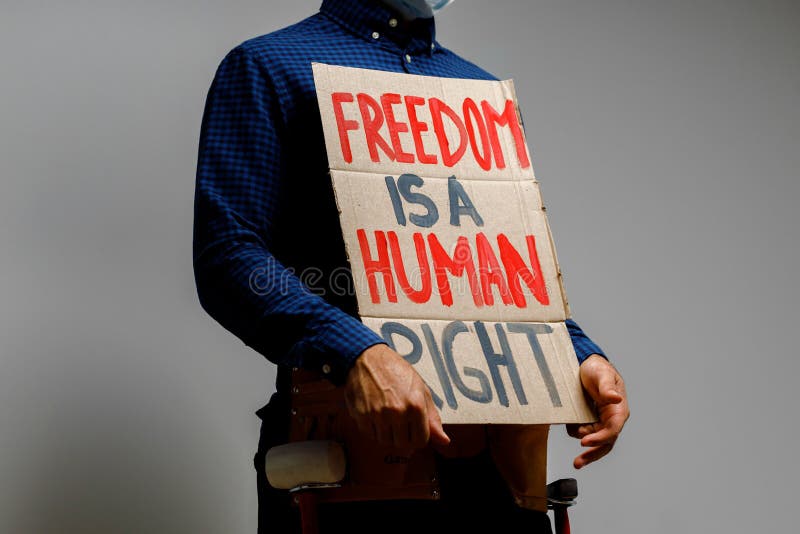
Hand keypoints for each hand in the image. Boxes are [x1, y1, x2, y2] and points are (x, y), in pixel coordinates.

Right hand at [344, 344, 449, 450]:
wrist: (368, 358)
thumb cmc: (396, 371)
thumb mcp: (420, 389)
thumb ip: (432, 418)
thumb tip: (444, 441)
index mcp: (416, 405)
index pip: (421, 440)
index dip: (418, 436)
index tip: (413, 429)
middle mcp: (397, 411)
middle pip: (403, 444)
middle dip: (403, 436)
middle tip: (399, 421)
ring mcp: (378, 415)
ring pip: (386, 442)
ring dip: (387, 434)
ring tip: (387, 416)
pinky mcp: (362, 415)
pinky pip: (370, 435)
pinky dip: (373, 430)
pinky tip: (375, 414)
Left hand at [567, 354, 629, 468]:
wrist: (586, 364)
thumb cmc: (597, 368)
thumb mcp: (602, 375)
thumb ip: (607, 388)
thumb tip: (616, 399)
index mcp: (618, 410)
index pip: (612, 430)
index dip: (600, 438)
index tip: (584, 441)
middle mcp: (611, 419)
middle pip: (606, 443)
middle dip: (592, 454)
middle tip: (578, 463)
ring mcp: (601, 421)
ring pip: (596, 443)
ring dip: (585, 449)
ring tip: (572, 440)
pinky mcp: (590, 420)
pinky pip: (585, 434)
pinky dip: (577, 434)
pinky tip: (570, 426)